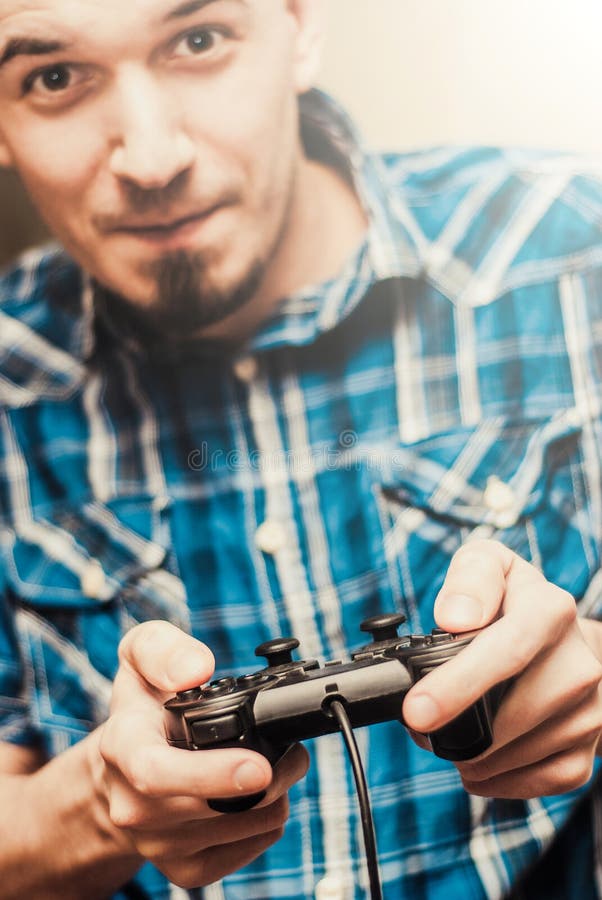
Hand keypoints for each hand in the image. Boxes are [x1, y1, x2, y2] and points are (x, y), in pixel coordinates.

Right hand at [94, 621, 308, 888]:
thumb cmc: (141, 707)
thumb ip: (163, 648)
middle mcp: (135, 805)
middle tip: (292, 748)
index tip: (259, 767)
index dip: (213, 774)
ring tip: (275, 761)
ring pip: (247, 825)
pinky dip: (271, 817)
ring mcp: (160, 844)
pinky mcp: (188, 869)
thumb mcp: (139, 654)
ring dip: (279, 792)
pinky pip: (254, 845)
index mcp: (122, 748)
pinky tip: (258, 791)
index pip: (157, 773)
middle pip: (218, 806)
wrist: (120, 772)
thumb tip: (196, 669)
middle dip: (273, 773)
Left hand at [402, 539, 601, 798]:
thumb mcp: (486, 565)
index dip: (458, 685)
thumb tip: (455, 617)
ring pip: (513, 755)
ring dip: (468, 755)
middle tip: (418, 718)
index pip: (508, 651)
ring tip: (447, 733)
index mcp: (551, 611)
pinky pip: (532, 782)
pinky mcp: (586, 750)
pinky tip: (476, 760)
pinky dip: (492, 778)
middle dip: (450, 728)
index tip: (416, 710)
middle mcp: (579, 663)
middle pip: (506, 716)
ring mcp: (588, 712)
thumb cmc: (511, 601)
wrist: (562, 640)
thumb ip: (469, 579)